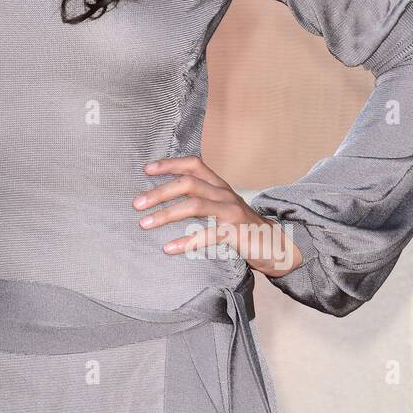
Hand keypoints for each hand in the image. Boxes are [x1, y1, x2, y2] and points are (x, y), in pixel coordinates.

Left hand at [133, 155, 303, 277]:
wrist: (275, 246)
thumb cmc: (240, 227)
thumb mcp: (221, 207)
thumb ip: (201, 200)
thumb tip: (163, 200)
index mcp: (219, 185)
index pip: (193, 164)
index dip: (170, 164)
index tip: (146, 169)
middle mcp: (224, 194)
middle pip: (188, 183)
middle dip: (159, 192)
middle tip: (137, 204)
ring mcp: (231, 212)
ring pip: (194, 205)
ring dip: (166, 214)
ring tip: (144, 224)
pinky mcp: (236, 232)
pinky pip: (208, 234)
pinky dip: (186, 241)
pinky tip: (169, 248)